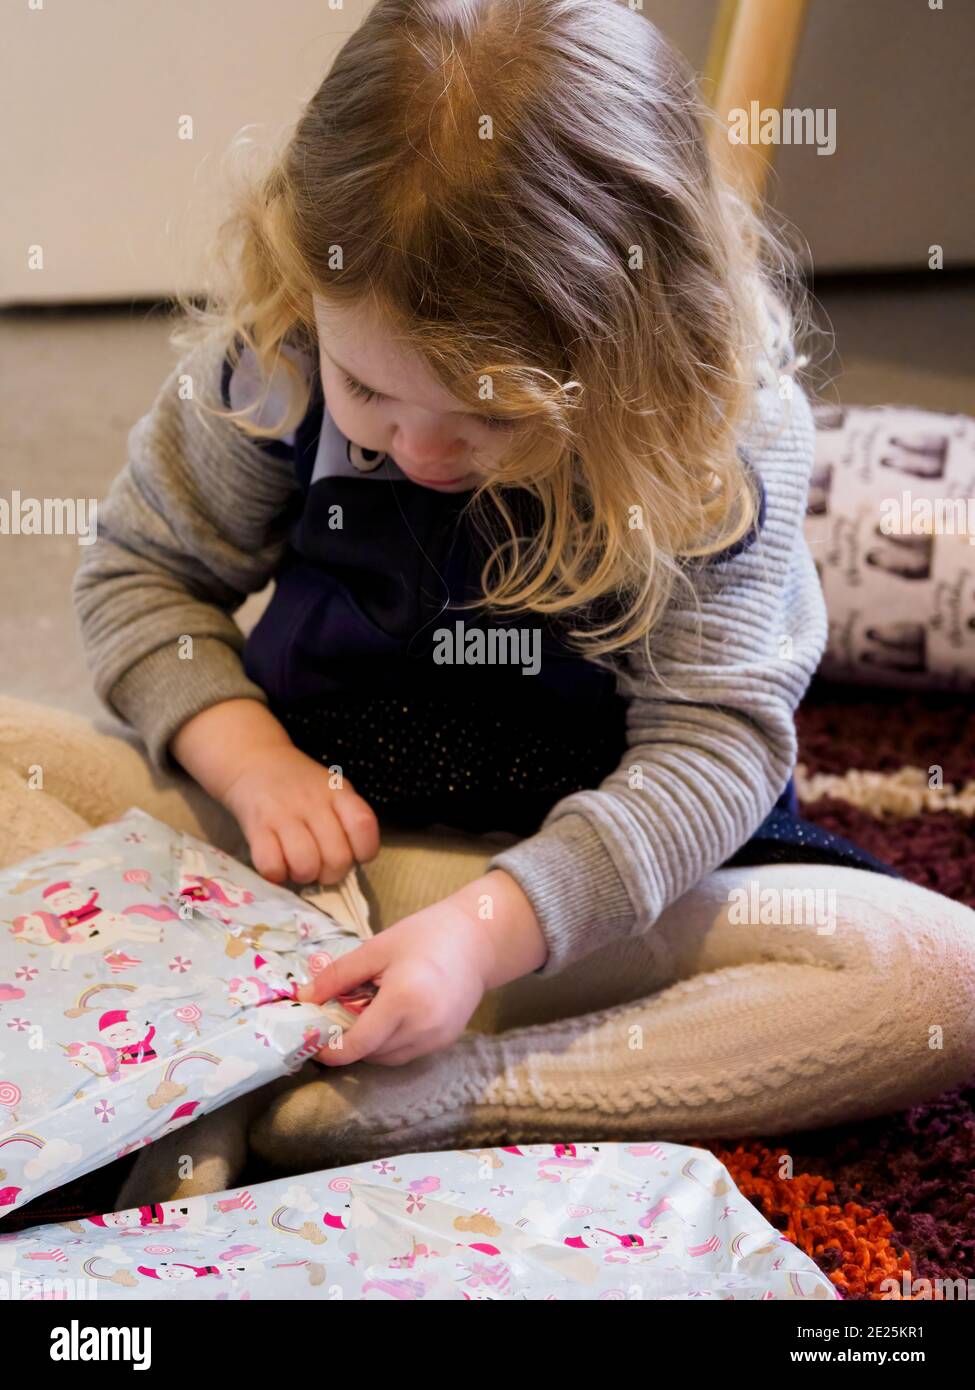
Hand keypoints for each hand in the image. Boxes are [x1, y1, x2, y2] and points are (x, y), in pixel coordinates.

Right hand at [171, 700, 379, 885]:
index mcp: (338, 792)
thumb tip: (350, 861)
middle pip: (337, 858)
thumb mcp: (331, 788)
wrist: (254, 759)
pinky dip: (276, 873)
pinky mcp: (256, 827)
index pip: (364, 826)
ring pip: (306, 866)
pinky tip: (277, 863)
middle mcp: (313, 803)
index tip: (353, 854)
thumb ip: (345, 818)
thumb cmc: (298, 782)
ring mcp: (283, 814)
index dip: (364, 850)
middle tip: (320, 866)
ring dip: (303, 876)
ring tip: (297, 866)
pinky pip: (271, 865)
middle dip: (331, 874)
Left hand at [298, 869, 548, 1065]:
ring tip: (366, 1011)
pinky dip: (389, 1042)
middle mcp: (422, 1027)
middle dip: (347, 1041)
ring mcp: (437, 1039)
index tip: (311, 1039)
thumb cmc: (426, 935)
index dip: (328, 1049)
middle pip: (369, 1054)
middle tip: (335, 1016)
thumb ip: (338, 975)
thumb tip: (304, 998)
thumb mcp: (377, 948)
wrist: (479, 940)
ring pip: (387, 1058)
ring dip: (368, 1044)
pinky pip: (406, 1053)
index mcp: (403, 1001)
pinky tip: (389, 1014)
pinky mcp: (445, 1042)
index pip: (356, 1045)